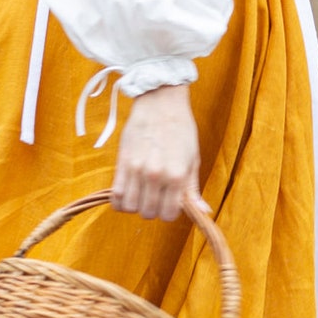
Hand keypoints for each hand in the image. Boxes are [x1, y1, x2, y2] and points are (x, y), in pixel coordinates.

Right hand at [111, 82, 199, 221]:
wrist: (160, 103)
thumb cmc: (181, 129)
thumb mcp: (193, 159)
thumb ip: (193, 189)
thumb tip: (203, 212)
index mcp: (177, 175)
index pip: (169, 215)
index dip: (168, 212)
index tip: (168, 203)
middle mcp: (157, 175)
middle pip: (148, 213)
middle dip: (152, 209)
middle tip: (154, 197)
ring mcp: (137, 170)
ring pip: (130, 207)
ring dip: (135, 205)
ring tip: (140, 194)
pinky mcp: (122, 162)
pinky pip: (115, 195)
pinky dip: (119, 201)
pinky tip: (126, 193)